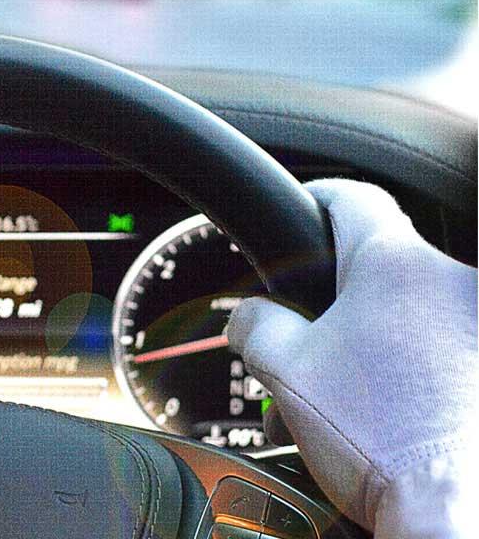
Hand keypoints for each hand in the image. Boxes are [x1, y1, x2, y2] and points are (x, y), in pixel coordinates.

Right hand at [227, 179, 476, 534]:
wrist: (455, 507)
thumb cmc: (383, 439)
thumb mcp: (283, 371)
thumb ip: (256, 324)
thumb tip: (251, 317)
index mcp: (394, 265)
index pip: (351, 199)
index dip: (316, 200)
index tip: (302, 210)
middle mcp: (452, 283)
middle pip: (382, 270)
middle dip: (342, 305)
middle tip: (311, 346)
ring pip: (416, 316)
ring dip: (382, 345)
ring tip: (354, 398)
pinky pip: (449, 352)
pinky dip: (421, 374)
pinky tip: (398, 415)